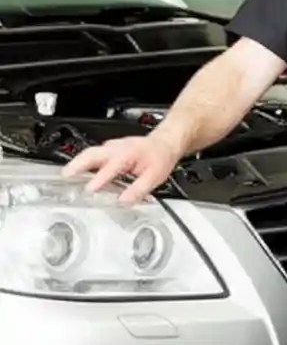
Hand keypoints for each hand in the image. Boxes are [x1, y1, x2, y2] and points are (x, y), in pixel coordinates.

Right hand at [60, 134, 181, 204]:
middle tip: (65, 177)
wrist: (164, 143)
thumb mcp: (155, 176)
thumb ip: (138, 190)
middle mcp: (117, 148)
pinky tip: (76, 172)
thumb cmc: (160, 157)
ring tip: (65, 176)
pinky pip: (92, 154)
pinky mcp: (108, 149)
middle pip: (92, 154)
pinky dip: (82, 162)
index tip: (90, 189)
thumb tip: (124, 201)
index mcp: (128, 154)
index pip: (111, 167)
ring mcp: (111, 147)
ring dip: (76, 163)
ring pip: (89, 152)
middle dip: (78, 165)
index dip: (100, 178)